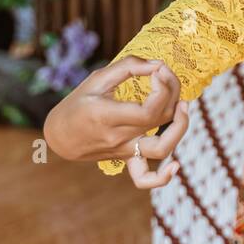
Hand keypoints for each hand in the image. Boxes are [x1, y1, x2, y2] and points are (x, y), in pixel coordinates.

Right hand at [44, 57, 188, 188]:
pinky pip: (144, 178)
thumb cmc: (77, 104)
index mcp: (107, 116)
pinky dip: (162, 177)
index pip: (149, 111)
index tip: (158, 70)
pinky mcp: (127, 158)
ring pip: (162, 148)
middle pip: (160, 120)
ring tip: (183, 105)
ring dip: (180, 128)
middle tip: (166, 76)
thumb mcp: (97, 79)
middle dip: (172, 92)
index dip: (163, 88)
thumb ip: (128, 67)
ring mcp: (124, 150)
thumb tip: (157, 65)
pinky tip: (175, 166)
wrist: (59, 136)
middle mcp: (118, 137)